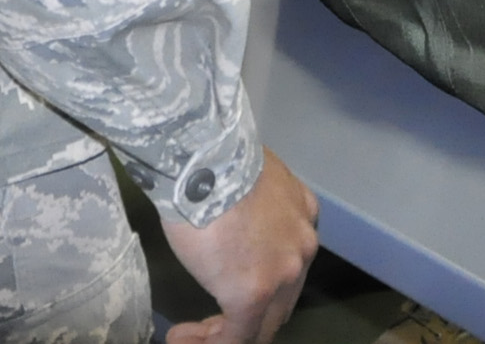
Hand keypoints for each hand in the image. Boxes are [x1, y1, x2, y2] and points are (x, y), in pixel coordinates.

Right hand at [162, 149, 319, 343]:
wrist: (205, 159)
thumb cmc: (216, 162)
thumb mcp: (250, 178)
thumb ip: (255, 207)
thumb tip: (235, 220)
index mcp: (302, 215)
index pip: (286, 262)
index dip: (257, 277)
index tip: (222, 276)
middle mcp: (303, 247)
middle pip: (281, 298)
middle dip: (247, 312)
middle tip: (210, 317)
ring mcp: (283, 273)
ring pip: (264, 322)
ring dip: (228, 330)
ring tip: (192, 334)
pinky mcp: (253, 294)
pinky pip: (238, 336)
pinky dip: (211, 342)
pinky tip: (180, 337)